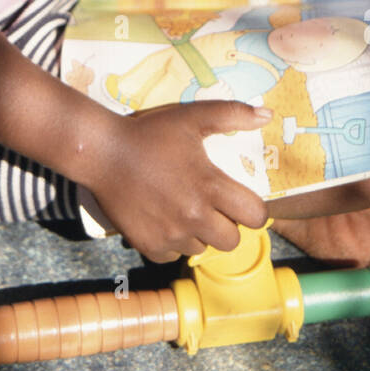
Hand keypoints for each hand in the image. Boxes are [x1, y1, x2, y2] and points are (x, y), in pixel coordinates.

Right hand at [84, 100, 271, 262]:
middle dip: (227, 225)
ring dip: (198, 233)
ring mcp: (171, 235)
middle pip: (232, 240)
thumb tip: (267, 115)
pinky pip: (173, 255)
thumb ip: (232, 114)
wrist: (102, 153)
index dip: (252, 209)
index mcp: (210, 187)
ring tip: (183, 208)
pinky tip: (163, 219)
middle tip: (211, 205)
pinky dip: (172, 243)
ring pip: (201, 248)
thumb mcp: (192, 116)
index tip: (240, 199)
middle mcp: (194, 217)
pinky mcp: (149, 245)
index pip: (255, 216)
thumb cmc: (150, 133)